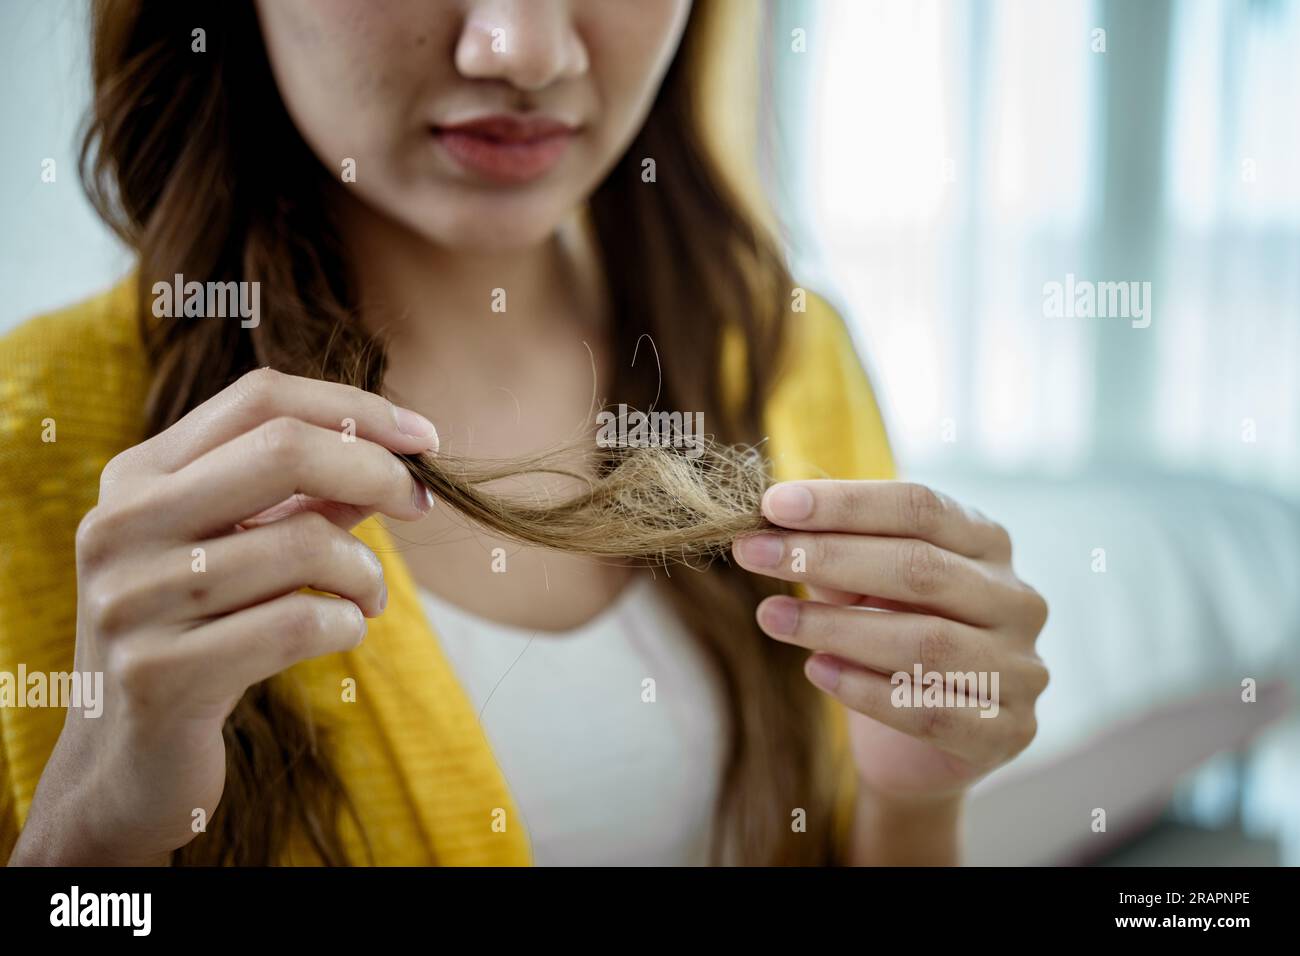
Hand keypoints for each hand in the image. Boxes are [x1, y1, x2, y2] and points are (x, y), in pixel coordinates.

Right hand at [9, 369, 438, 864]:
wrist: (127, 764)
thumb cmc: (203, 637)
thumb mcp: (241, 551)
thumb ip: (304, 498)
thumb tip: (396, 452)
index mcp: (137, 477)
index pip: (260, 399)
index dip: (357, 409)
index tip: (426, 439)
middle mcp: (121, 525)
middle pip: (283, 449)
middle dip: (376, 471)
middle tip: (420, 504)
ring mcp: (132, 600)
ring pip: (303, 544)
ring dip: (366, 571)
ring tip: (369, 596)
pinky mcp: (158, 675)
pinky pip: (298, 623)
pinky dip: (348, 623)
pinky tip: (345, 631)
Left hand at [732, 480, 1048, 803]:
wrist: (919, 751)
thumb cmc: (890, 644)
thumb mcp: (863, 590)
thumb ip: (836, 557)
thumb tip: (775, 526)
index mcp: (988, 544)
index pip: (920, 507)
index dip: (845, 504)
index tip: (773, 505)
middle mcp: (1017, 600)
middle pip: (921, 567)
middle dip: (828, 557)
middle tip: (754, 554)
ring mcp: (1021, 667)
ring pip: (924, 641)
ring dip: (835, 627)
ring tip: (770, 617)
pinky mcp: (1008, 730)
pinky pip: (930, 709)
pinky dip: (864, 689)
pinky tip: (816, 670)